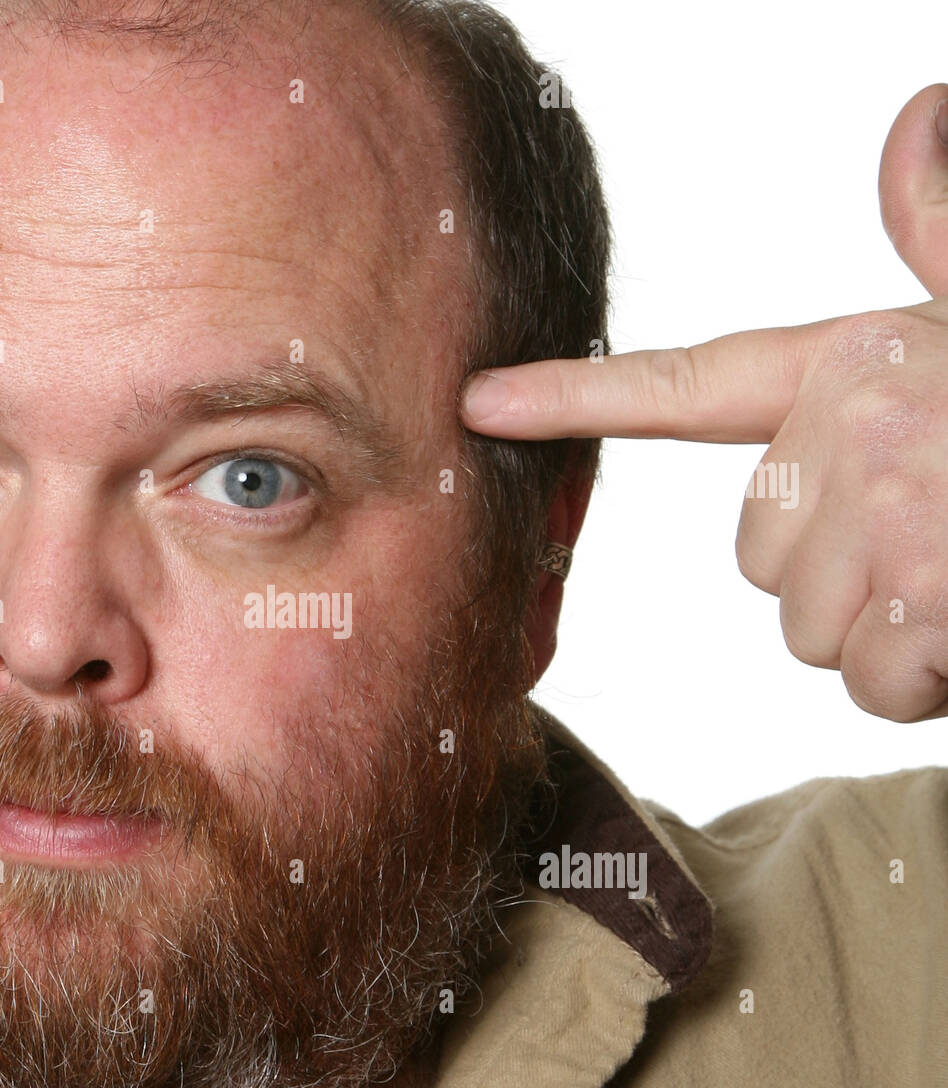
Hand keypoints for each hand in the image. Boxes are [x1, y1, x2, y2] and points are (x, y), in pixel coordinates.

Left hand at [461, 84, 947, 721]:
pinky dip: (930, 683)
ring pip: (809, 633)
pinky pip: (872, 681)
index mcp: (865, 360)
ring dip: (892, 637)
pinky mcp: (933, 594)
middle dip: (844, 581)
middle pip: (761, 559)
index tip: (480, 403)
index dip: (576, 394)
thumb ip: (943, 238)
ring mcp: (895, 512)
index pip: (689, 382)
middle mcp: (862, 425)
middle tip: (945, 545)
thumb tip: (917, 111)